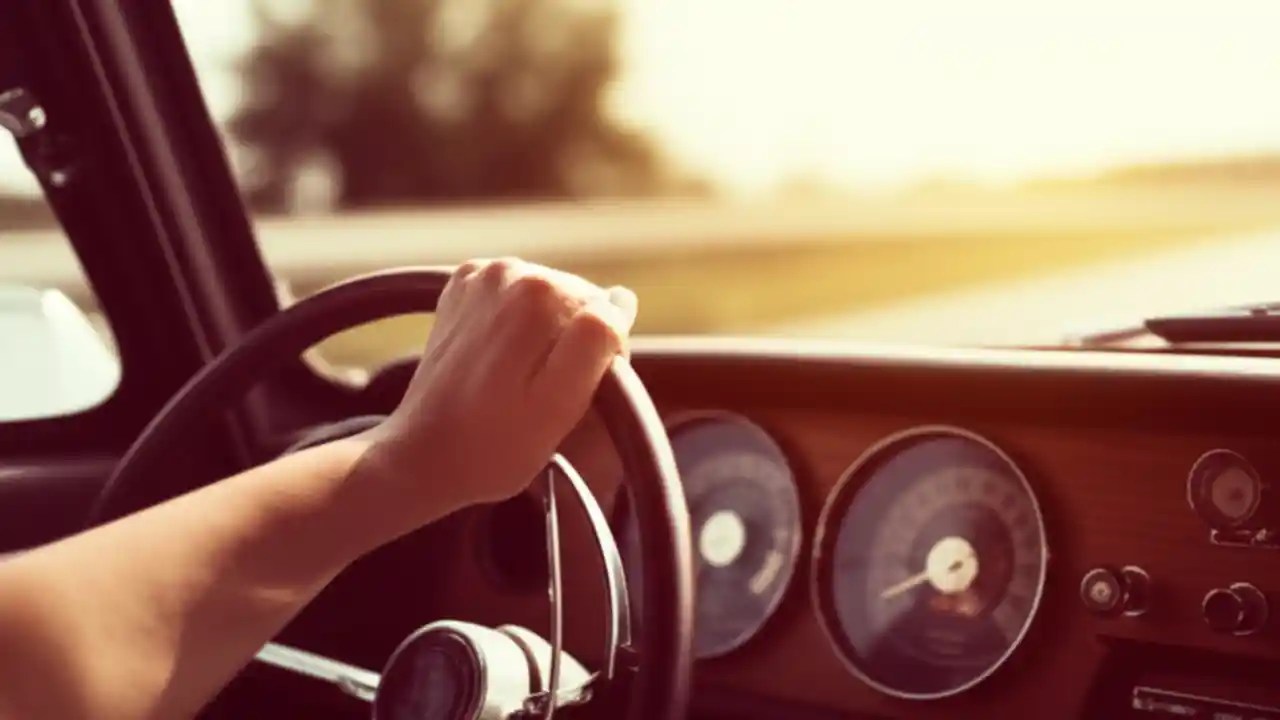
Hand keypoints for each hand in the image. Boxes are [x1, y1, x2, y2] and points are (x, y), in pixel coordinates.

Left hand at [365, 259, 636, 514]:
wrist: (422, 457)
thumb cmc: (497, 445)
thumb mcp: (561, 403)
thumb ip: (597, 342)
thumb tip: (621, 298)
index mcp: (539, 291)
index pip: (607, 318)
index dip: (601, 362)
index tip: (571, 398)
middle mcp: (509, 269)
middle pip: (575, 305)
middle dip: (570, 347)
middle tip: (541, 396)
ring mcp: (480, 277)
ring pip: (548, 303)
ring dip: (544, 339)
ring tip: (516, 383)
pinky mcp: (461, 290)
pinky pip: (515, 302)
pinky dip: (516, 329)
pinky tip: (499, 362)